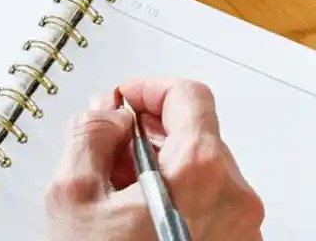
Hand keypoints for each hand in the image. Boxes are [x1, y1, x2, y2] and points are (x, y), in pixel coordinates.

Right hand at [45, 79, 264, 240]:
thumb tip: (108, 113)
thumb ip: (92, 133)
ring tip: (120, 197)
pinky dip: (179, 201)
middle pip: (198, 135)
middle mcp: (235, 199)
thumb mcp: (72, 194)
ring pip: (205, 172)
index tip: (127, 99)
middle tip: (111, 152)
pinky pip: (213, 206)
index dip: (151, 89)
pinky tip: (140, 221)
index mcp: (200, 172)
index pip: (190, 97)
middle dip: (151, 136)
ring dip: (163, 171)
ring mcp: (242, 230)